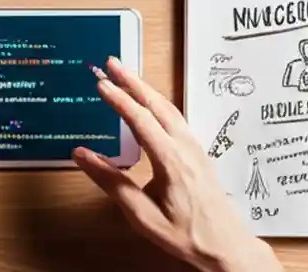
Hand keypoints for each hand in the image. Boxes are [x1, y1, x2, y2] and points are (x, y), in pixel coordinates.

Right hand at [73, 58, 282, 271]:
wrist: (225, 245)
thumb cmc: (185, 234)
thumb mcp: (141, 214)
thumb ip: (111, 182)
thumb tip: (82, 155)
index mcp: (171, 160)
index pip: (140, 120)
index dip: (119, 99)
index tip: (101, 83)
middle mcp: (185, 146)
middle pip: (156, 104)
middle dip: (132, 80)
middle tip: (112, 62)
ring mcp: (194, 147)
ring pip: (168, 108)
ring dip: (146, 89)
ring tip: (126, 75)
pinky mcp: (197, 151)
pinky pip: (176, 117)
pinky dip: (158, 102)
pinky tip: (150, 103)